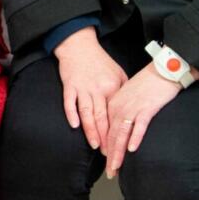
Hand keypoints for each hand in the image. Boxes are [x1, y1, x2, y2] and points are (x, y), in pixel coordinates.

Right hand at [53, 29, 127, 153]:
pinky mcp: (69, 85)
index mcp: (112, 87)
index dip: (118, 131)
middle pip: (102, 117)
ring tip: (95, 146)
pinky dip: (72, 114)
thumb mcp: (118, 73)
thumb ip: (123, 91)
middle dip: (106, 137)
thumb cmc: (100, 61)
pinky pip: (70, 102)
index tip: (121, 145)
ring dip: (91, 130)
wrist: (79, 46)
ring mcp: (83, 88)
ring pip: (87, 112)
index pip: (115, 113)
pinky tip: (75, 126)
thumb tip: (129, 109)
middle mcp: (98, 89)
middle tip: (109, 154)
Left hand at [102, 65, 181, 179]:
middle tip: (110, 173)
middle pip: (111, 135)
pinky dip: (135, 137)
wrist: (162, 71)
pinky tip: (132, 149)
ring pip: (122, 134)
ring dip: (119, 152)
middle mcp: (119, 107)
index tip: (107, 163)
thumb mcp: (128, 98)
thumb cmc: (148, 85)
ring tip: (116, 167)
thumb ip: (122, 112)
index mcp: (113, 105)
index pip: (106, 131)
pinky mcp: (147, 108)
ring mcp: (132, 108)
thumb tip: (121, 131)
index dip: (106, 149)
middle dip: (110, 157)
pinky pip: (139, 125)